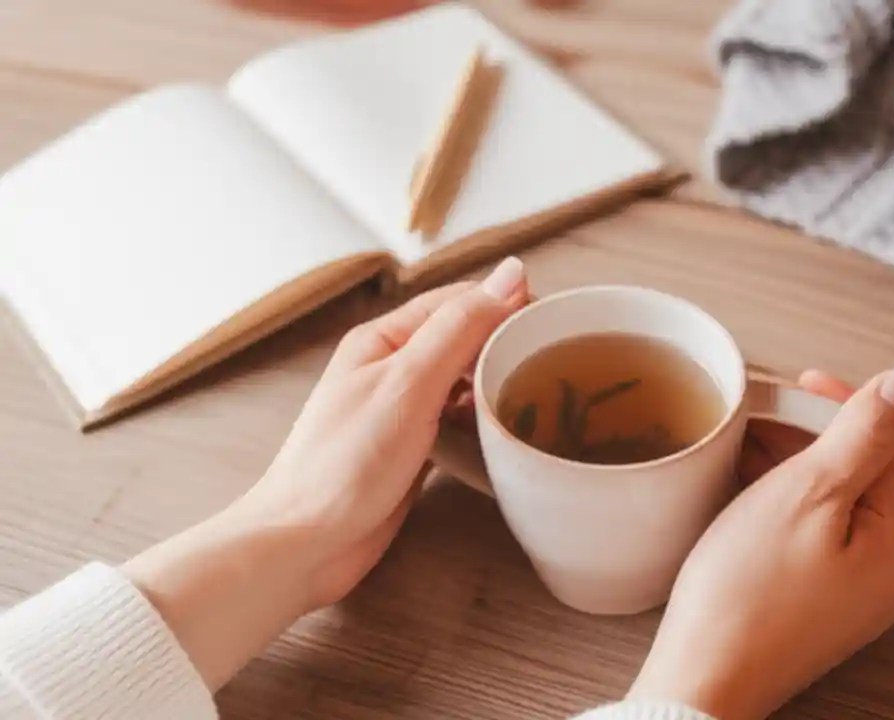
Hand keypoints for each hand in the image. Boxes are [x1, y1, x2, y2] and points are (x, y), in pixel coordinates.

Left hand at [124, 257, 527, 689]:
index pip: (460, 301)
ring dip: (498, 380)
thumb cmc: (347, 462)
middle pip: (463, 337)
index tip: (556, 321)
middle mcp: (392, 367)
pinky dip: (483, 418)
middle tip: (558, 360)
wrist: (304, 544)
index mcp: (385, 338)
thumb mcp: (409, 383)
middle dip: (507, 342)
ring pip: (463, 379)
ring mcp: (401, 409)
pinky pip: (457, 418)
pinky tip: (507, 429)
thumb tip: (512, 272)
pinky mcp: (411, 448)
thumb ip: (460, 328)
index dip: (508, 304)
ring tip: (542, 392)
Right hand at [628, 365, 893, 719]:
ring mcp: (850, 598)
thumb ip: (862, 434)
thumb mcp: (807, 494)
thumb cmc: (746, 592)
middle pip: (861, 478)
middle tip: (762, 417)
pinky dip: (783, 507)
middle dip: (813, 437)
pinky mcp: (814, 611)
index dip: (846, 406)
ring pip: (833, 507)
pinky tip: (747, 497)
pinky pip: (812, 540)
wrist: (702, 681)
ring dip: (794, 469)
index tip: (799, 384)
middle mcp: (885, 576)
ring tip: (746, 449)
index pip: (888, 450)